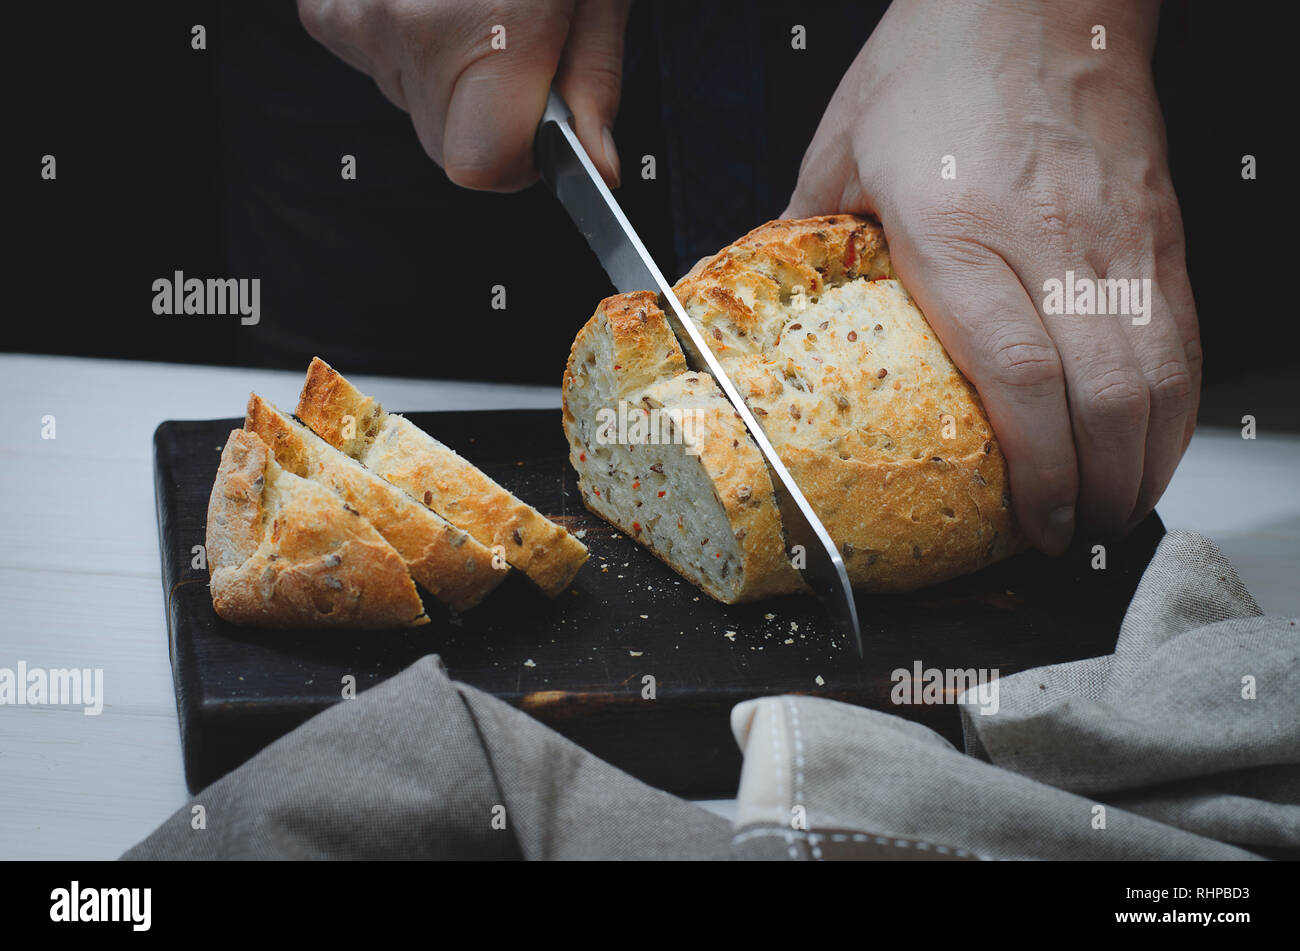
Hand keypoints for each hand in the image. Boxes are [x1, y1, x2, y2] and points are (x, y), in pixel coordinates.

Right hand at [298, 0, 629, 189]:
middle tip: (517, 44)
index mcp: (488, 30)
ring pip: (412, 102)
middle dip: (490, 114)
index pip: (480, 166)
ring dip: (451, 73)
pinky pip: (377, 58)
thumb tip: (595, 166)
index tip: (542, 128)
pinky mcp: (326, 5)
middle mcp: (407, 26)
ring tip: (477, 1)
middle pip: (446, 142)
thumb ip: (594, 81)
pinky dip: (411, 40)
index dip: (519, 159)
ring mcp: (357, 13)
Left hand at [785, 0, 1199, 554]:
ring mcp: (1116, 239)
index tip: (1030, 519)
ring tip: (1110, 513)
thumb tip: (769, 297)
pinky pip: (1184, 337)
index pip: (1015, 370)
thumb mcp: (843, 149)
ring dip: (1143, 464)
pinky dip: (1176, 407)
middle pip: (1100, 395)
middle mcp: (1050, 241)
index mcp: (957, 228)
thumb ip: (808, 234)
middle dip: (1094, 490)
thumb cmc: (937, 63)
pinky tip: (1153, 444)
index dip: (1037, 465)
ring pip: (1157, 377)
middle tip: (1067, 540)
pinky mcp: (1157, 233)